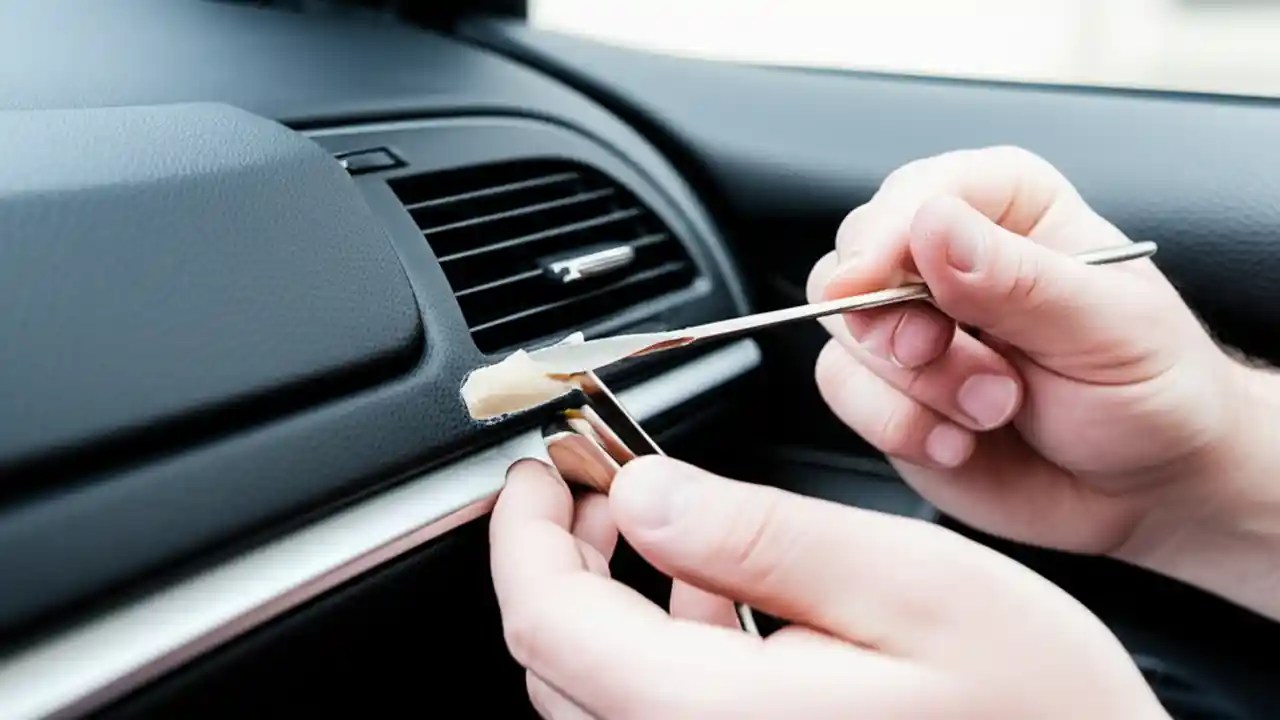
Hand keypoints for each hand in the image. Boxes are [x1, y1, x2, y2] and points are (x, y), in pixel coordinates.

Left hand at [492, 458, 1167, 718]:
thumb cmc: (1032, 705)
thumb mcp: (904, 583)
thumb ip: (758, 536)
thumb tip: (644, 494)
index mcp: (712, 714)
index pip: (545, 620)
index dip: (524, 531)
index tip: (542, 467)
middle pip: (557, 658)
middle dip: (558, 555)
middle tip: (591, 479)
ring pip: (599, 688)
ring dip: (605, 595)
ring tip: (649, 516)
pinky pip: (660, 711)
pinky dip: (658, 641)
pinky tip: (716, 592)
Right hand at [807, 146, 1279, 616]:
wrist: (1148, 491)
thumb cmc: (1151, 391)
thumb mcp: (1106, 331)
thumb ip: (1017, 281)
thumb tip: (933, 229)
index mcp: (1010, 209)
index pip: (920, 193)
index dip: (886, 235)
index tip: (867, 282)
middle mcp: (946, 259)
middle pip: (855, 263)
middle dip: (897, 327)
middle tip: (949, 356)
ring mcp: (910, 328)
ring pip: (845, 335)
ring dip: (917, 388)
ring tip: (996, 410)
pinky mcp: (891, 391)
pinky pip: (845, 394)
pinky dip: (898, 427)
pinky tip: (960, 442)